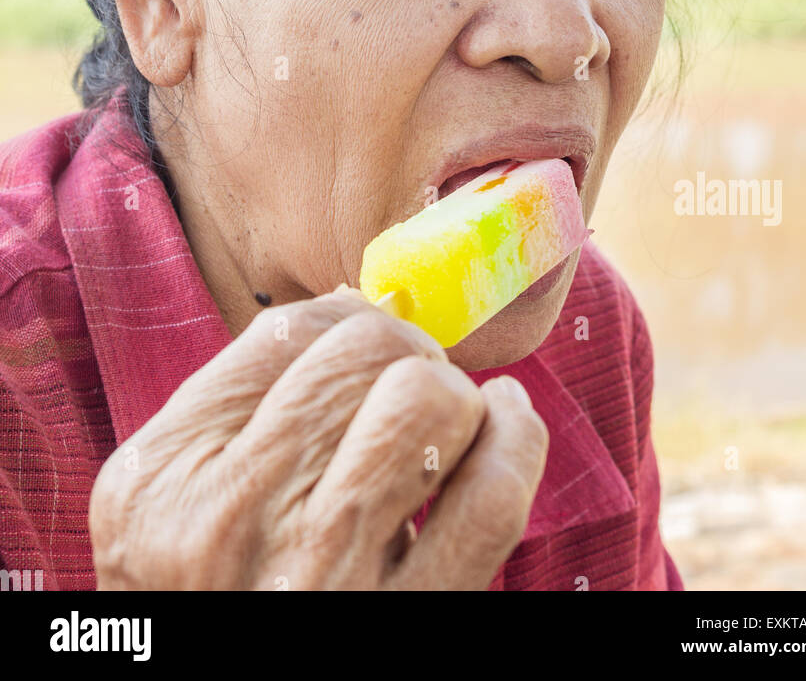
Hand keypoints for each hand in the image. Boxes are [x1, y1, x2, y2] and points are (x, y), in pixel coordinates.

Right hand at [89, 288, 547, 589]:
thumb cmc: (214, 597)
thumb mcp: (178, 513)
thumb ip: (241, 417)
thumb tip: (362, 311)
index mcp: (159, 481)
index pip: (285, 332)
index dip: (346, 321)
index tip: (366, 347)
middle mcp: (228, 520)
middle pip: (364, 350)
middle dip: (405, 350)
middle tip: (411, 385)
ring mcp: (318, 574)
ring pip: (428, 398)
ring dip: (454, 394)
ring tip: (446, 424)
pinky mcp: (407, 624)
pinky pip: (488, 496)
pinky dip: (515, 440)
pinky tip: (506, 425)